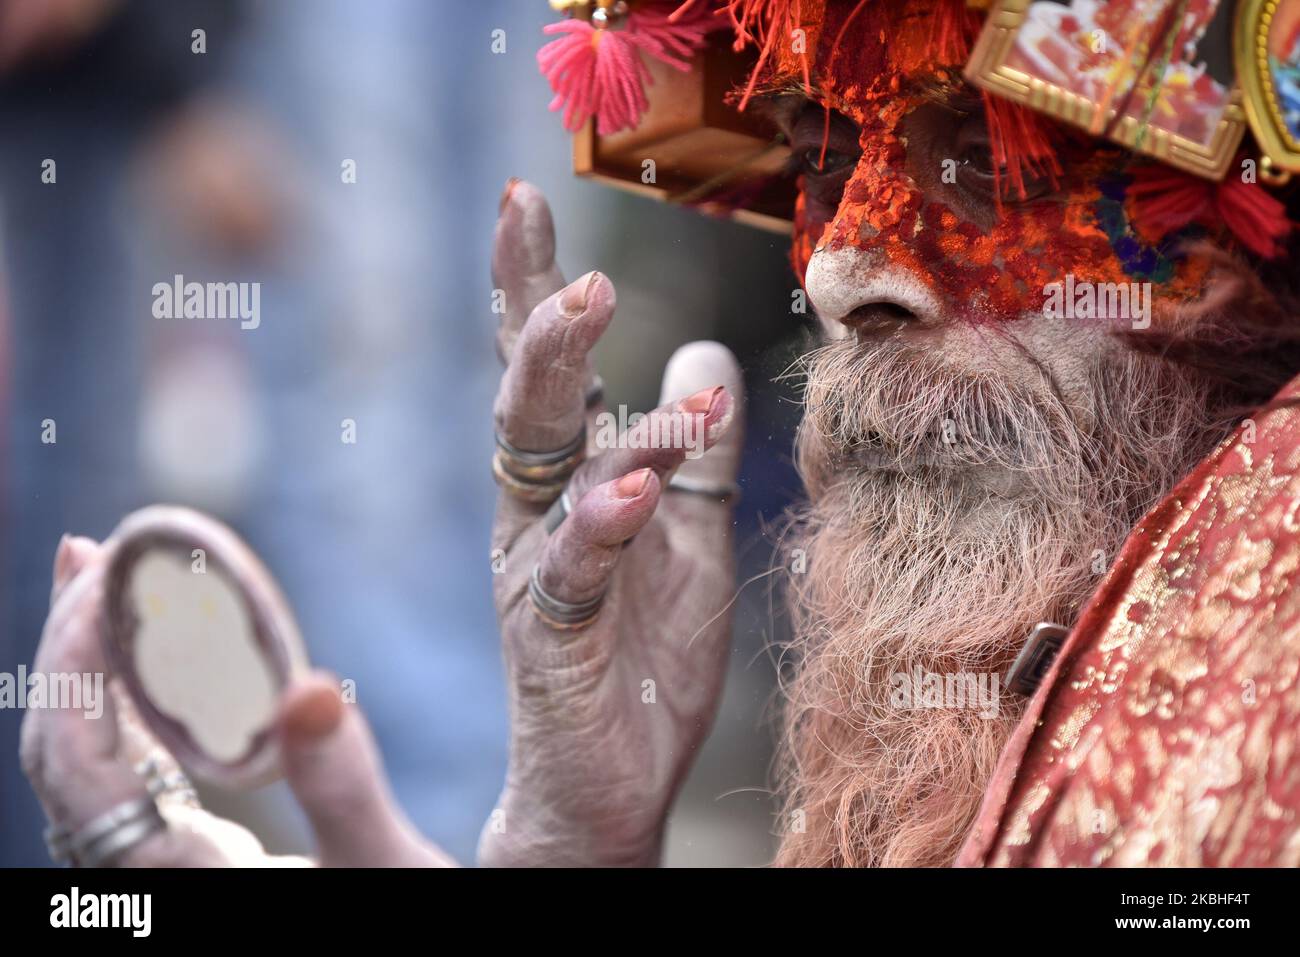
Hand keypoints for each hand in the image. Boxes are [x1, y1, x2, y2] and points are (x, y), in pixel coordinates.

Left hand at [20, 535, 454, 866]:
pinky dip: (132, 708)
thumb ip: (342, 792)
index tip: (104, 571)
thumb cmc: (400, 933)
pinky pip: (127, 778)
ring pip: (85, 764)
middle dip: (72, 644)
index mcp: (171, 883)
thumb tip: (309, 687)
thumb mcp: (387, 875)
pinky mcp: (187, 862)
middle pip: (61, 752)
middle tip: (96, 551)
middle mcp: (142, 879)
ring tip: (108, 583)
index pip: (75, 759)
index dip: (72, 659)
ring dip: (95, 669)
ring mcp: (158, 872)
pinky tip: (157, 668)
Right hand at [479, 180, 744, 866]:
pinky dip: (602, 518)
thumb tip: (706, 353)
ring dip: (563, 382)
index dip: (531, 287)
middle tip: (552, 242)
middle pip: (526, 397)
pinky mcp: (554, 635)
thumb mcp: (691, 537)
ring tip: (591, 311)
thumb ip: (694, 453)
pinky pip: (577, 566)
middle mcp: (537, 513)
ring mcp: (539, 571)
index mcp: (567, 481)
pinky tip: (627, 482)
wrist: (616, 779)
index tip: (523, 197)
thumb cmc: (644, 655)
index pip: (551, 372)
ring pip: (541, 462)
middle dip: (537, 314)